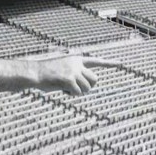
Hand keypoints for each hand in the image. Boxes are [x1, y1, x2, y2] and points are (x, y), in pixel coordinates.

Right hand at [0, 55, 122, 95]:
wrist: (34, 72)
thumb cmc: (46, 74)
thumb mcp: (63, 69)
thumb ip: (76, 74)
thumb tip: (87, 86)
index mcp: (76, 59)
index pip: (96, 61)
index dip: (109, 63)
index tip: (121, 63)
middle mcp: (77, 64)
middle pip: (94, 79)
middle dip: (88, 86)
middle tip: (76, 88)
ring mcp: (74, 71)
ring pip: (87, 88)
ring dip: (79, 92)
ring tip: (66, 88)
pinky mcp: (69, 79)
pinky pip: (78, 93)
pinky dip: (71, 94)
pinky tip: (62, 90)